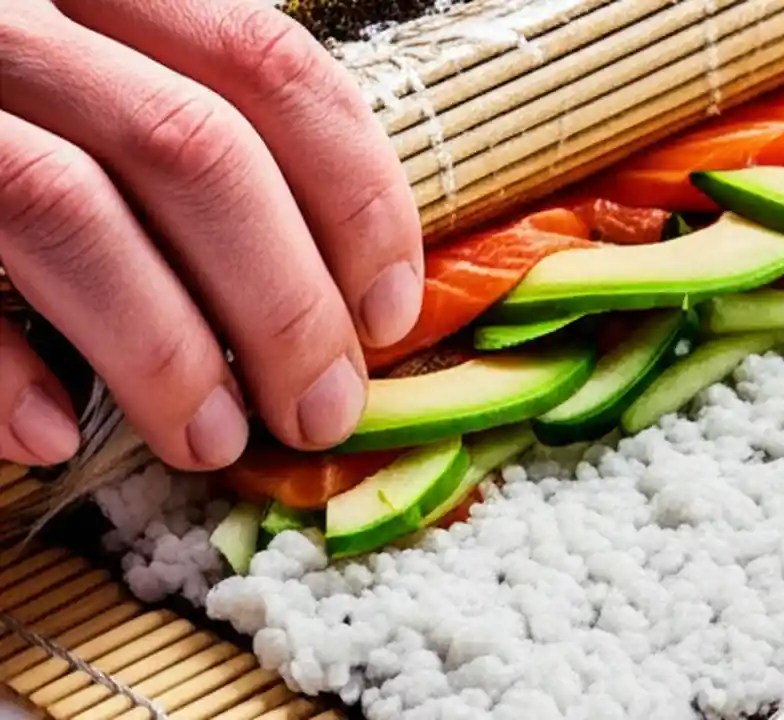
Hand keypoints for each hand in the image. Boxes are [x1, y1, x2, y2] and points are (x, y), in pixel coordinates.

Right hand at [0, 1, 423, 470]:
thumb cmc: (8, 101)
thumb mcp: (105, 72)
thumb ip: (192, 127)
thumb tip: (332, 282)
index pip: (272, 66)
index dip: (355, 197)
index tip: (390, 309)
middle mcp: (17, 14)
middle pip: (195, 150)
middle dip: (284, 303)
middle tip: (323, 408)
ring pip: (68, 208)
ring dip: (163, 349)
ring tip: (211, 440)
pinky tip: (50, 435)